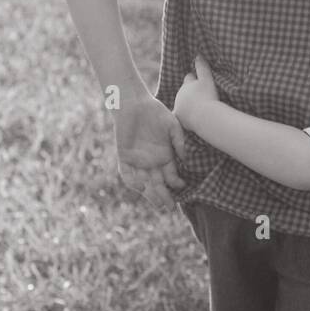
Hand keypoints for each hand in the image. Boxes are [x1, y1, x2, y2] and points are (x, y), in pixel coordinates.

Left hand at [114, 95, 186, 209]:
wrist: (134, 103)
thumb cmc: (156, 112)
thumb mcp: (173, 126)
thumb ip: (179, 142)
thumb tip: (185, 159)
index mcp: (164, 156)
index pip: (170, 176)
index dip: (175, 184)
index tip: (181, 187)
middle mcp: (151, 162)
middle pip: (158, 184)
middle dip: (164, 196)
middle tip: (169, 207)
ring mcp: (137, 161)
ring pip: (144, 183)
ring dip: (150, 194)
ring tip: (157, 203)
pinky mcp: (124, 157)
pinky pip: (127, 174)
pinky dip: (132, 182)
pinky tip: (141, 187)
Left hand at [174, 55, 219, 127]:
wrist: (206, 116)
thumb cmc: (208, 97)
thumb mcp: (207, 79)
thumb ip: (202, 67)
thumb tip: (198, 55)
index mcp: (187, 84)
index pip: (189, 78)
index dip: (195, 79)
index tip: (200, 83)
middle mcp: (180, 94)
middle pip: (184, 91)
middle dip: (189, 92)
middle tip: (200, 96)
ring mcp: (178, 106)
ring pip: (181, 103)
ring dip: (187, 104)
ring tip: (197, 108)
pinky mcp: (178, 117)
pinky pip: (178, 116)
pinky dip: (182, 116)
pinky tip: (187, 118)